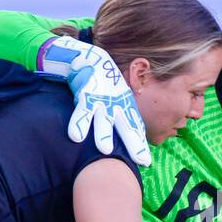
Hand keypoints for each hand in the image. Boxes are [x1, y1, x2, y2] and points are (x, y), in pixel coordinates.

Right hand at [41, 36, 151, 166]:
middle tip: (140, 160)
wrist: (92, 59)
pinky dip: (79, 123)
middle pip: (126, 126)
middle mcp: (116, 105)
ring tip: (105, 150)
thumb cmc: (105, 85)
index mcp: (125, 106)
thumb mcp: (117, 100)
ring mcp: (101, 100)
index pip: (135, 127)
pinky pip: (82, 111)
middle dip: (133, 143)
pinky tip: (76, 137)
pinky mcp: (86, 95)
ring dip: (104, 134)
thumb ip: (121, 117)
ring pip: (103, 120)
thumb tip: (128, 138)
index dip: (139, 144)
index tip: (145, 161)